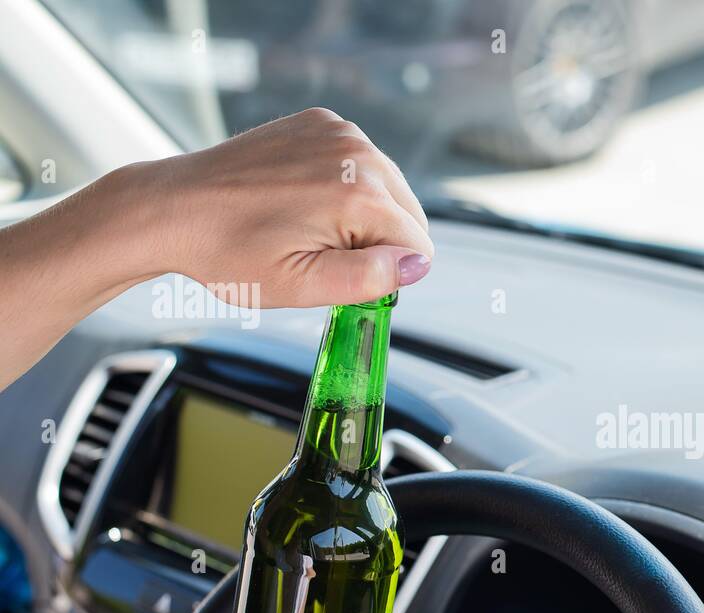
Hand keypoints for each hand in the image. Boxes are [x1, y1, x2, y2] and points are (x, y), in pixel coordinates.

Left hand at [0, 108, 432, 387]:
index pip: (417, 249)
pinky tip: (302, 199)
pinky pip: (360, 164)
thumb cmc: (228, 252)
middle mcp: (357, 153)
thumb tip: (418, 265)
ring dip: (360, 214)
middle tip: (316, 250)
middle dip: (376, 241)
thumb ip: (369, 278)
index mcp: (359, 194)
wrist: (172, 208)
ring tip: (305, 224)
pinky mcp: (320, 122)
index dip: (384, 272)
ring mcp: (338, 131)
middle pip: (408, 216)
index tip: (338, 271)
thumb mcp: (301, 285)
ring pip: (388, 190)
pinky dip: (342, 185)